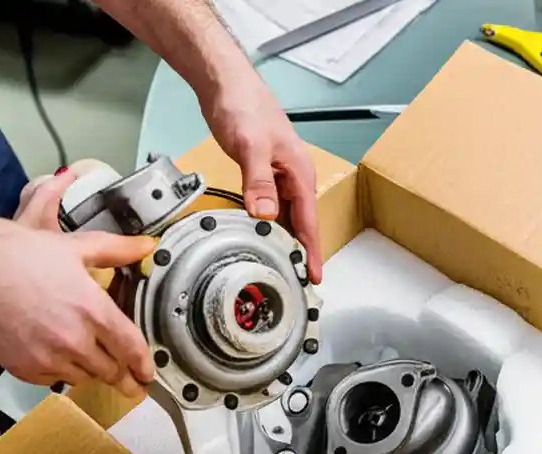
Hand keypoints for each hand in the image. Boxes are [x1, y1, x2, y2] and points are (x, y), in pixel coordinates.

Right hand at [0, 172, 154, 397]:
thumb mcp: (71, 246)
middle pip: (110, 371)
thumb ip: (115, 250)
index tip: (147, 374)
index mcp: (92, 309)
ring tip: (91, 363)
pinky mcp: (22, 368)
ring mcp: (47, 357)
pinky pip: (52, 380)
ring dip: (90, 372)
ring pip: (83, 378)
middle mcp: (73, 339)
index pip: (131, 348)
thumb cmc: (11, 252)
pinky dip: (59, 372)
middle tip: (129, 381)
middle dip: (122, 375)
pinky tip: (57, 358)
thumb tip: (145, 246)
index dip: (143, 365)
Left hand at [200, 75, 323, 282]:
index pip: (309, 221)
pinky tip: (259, 234)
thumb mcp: (251, 145)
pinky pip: (270, 206)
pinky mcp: (262, 173)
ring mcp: (278, 175)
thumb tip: (266, 214)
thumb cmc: (243, 105)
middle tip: (296, 281)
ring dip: (284, 240)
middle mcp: (293, 175)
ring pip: (286, 216)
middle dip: (301, 252)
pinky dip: (267, 224)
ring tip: (281, 267)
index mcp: (299, 171)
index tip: (315, 276)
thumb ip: (259, 181)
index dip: (312, 251)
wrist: (225, 83)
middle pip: (301, 223)